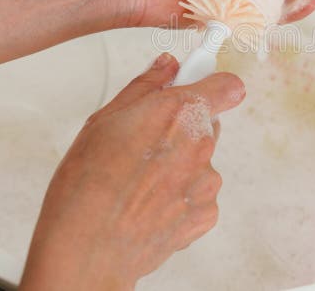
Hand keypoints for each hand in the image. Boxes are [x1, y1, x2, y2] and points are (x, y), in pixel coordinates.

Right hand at [20, 54, 243, 290]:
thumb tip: (166, 67)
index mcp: (182, 112)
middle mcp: (202, 145)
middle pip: (207, 124)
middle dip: (183, 127)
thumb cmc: (88, 185)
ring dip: (179, 166)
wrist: (88, 248)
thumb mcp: (105, 119)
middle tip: (146, 140)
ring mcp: (207, 181)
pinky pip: (198, 195)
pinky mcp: (206, 213)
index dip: (212, 82)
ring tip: (138, 180)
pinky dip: (179, 197)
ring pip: (200, 161)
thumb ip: (145, 87)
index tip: (200, 80)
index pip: (227, 85)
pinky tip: (148, 203)